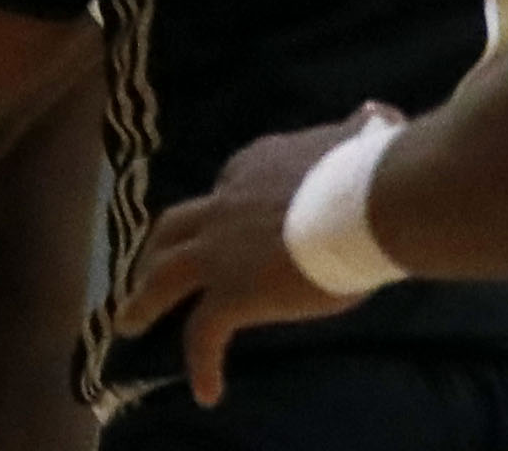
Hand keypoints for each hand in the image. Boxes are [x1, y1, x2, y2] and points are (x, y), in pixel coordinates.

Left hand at [108, 115, 377, 403]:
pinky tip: (206, 391)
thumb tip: (379, 116)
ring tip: (128, 324)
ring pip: (163, 276)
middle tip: (147, 268)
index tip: (231, 232)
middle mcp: (224, 205)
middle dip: (158, 249)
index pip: (225, 193)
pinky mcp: (231, 295)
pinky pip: (204, 335)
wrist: (366, 201)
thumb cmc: (372, 172)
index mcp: (252, 167)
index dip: (223, 214)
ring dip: (142, 300)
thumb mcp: (360, 141)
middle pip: (175, 227)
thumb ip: (360, 133)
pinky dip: (202, 364)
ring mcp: (220, 252)